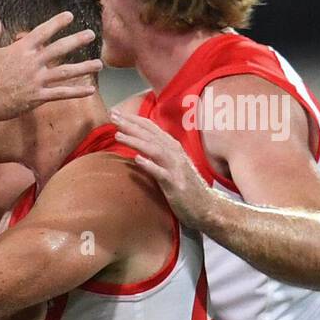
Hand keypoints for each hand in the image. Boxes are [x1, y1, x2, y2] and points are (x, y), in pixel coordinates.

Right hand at [0, 12, 100, 122]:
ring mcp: (37, 80)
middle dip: (77, 40)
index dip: (57, 22)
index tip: (70, 16)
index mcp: (21, 49)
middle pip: (60, 49)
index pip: (43, 31)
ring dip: (84, 67)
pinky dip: (76, 92)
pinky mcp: (37, 97)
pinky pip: (61, 94)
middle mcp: (33, 63)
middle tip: (91, 35)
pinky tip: (89, 90)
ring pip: (65, 72)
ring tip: (99, 64)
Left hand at [111, 109, 213, 228]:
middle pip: (150, 135)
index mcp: (172, 147)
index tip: (116, 113)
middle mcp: (174, 154)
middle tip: (112, 116)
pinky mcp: (175, 184)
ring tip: (118, 135)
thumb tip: (138, 144)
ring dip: (136, 141)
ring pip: (154, 150)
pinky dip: (150, 165)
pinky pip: (161, 173)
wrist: (206, 207)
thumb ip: (157, 152)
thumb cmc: (185, 186)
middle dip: (130, 124)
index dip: (133, 119)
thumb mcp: (171, 164)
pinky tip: (137, 160)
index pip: (151, 128)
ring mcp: (175, 168)